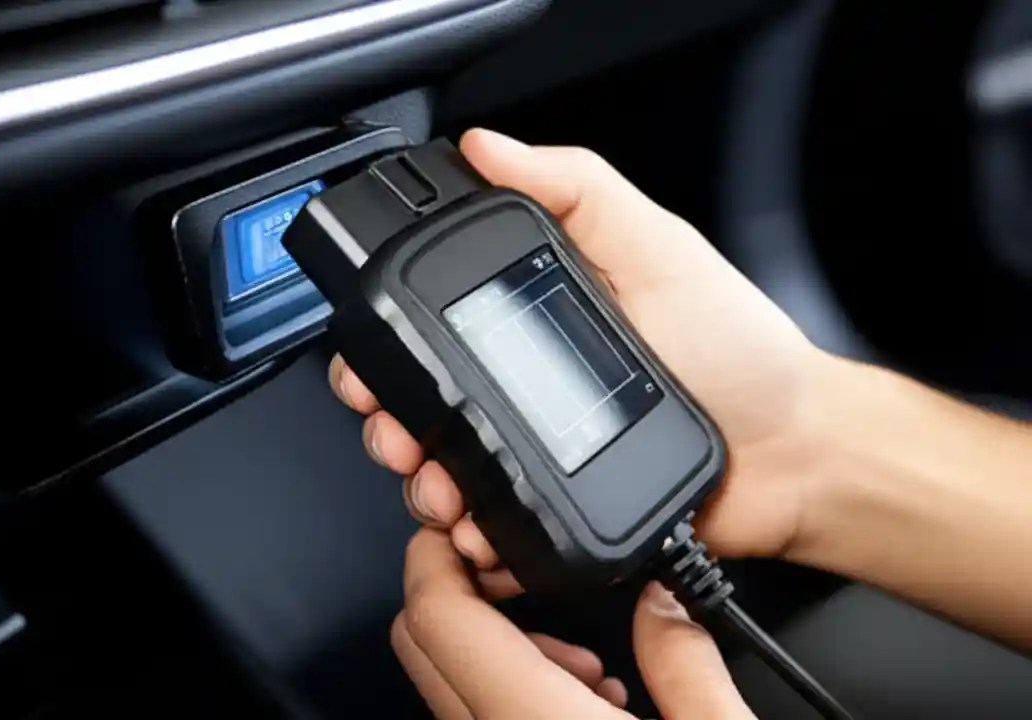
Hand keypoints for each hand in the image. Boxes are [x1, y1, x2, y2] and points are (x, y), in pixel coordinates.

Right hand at [331, 128, 831, 579]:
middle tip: (397, 429)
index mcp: (538, 312)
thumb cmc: (738, 351)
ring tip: (440, 487)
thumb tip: (489, 148)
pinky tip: (474, 526)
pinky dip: (468, 533)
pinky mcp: (555, 505)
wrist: (793, 457)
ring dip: (422, 480)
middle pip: (424, 400)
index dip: (389, 337)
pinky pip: (491, 522)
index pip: (436, 319)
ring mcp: (539, 447)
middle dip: (391, 418)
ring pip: (444, 467)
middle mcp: (526, 381)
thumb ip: (576, 190)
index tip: (371, 355)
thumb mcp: (655, 247)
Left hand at [393, 528, 755, 718]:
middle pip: (423, 648)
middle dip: (464, 600)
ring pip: (444, 691)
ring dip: (492, 654)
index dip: (434, 560)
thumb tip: (662, 601)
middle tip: (534, 596)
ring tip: (585, 669)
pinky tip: (587, 710)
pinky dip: (506, 696)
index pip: (437, 620)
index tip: (457, 530)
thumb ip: (687, 662)